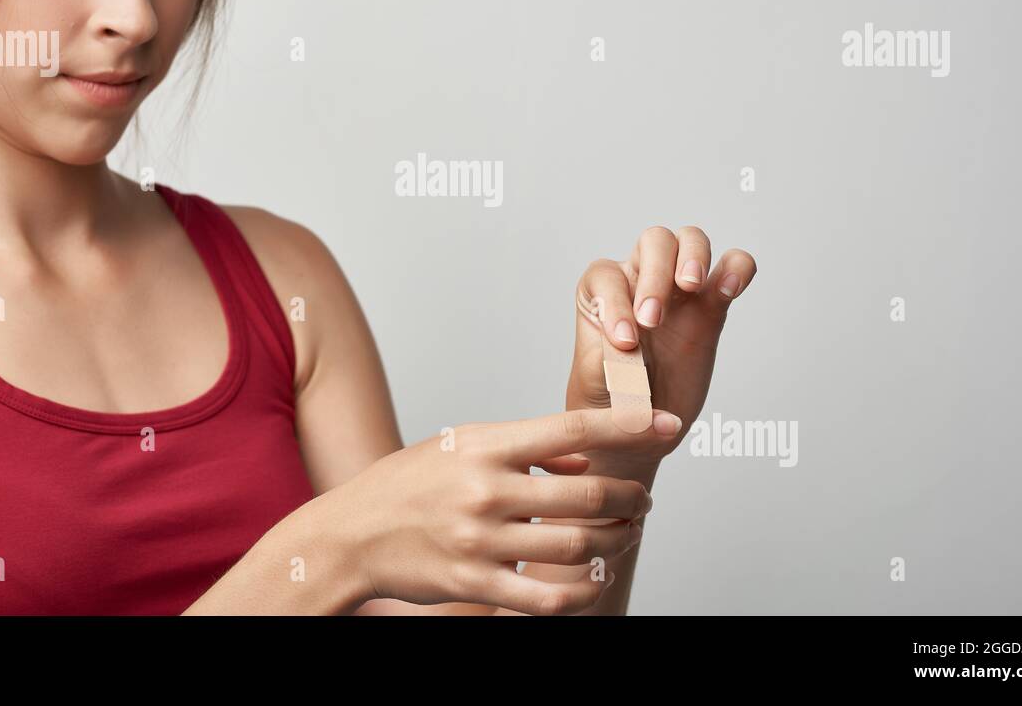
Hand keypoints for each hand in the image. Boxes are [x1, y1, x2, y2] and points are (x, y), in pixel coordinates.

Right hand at [337, 407, 680, 613]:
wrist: (351, 534)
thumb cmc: (409, 484)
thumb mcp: (461, 445)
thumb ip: (524, 449)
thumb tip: (583, 457)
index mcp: (486, 446)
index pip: (573, 429)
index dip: (629, 426)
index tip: (670, 424)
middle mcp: (488, 491)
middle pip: (588, 496)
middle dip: (632, 499)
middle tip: (644, 500)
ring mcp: (483, 541)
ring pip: (579, 547)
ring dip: (617, 541)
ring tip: (625, 534)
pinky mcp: (478, 584)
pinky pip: (549, 596)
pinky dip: (584, 591)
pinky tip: (596, 579)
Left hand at [567, 226, 755, 472]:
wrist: (635, 434)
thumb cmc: (606, 403)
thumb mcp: (597, 384)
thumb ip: (609, 358)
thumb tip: (632, 343)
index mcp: (599, 293)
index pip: (607, 276)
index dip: (615, 303)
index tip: (625, 343)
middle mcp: (638, 281)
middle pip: (653, 242)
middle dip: (655, 275)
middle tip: (653, 320)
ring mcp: (678, 292)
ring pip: (689, 240)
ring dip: (692, 256)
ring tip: (691, 286)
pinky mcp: (711, 309)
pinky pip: (732, 268)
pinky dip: (736, 269)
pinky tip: (729, 290)